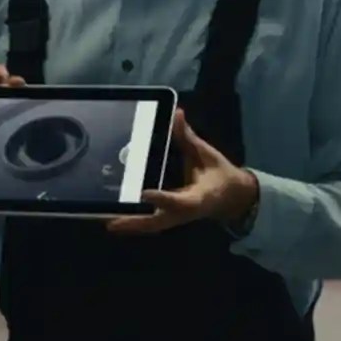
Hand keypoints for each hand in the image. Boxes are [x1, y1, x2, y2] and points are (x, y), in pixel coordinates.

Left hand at [107, 110, 258, 234]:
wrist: (234, 198)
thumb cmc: (220, 175)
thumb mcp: (208, 154)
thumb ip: (188, 137)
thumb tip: (177, 114)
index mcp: (198, 197)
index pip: (178, 200)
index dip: (163, 198)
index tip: (144, 192)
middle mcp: (185, 212)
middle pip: (158, 222)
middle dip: (135, 222)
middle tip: (110, 221)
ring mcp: (178, 218)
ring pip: (152, 226)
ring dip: (130, 225)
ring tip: (106, 222)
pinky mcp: (172, 218)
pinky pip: (152, 223)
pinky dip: (135, 223)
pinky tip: (116, 220)